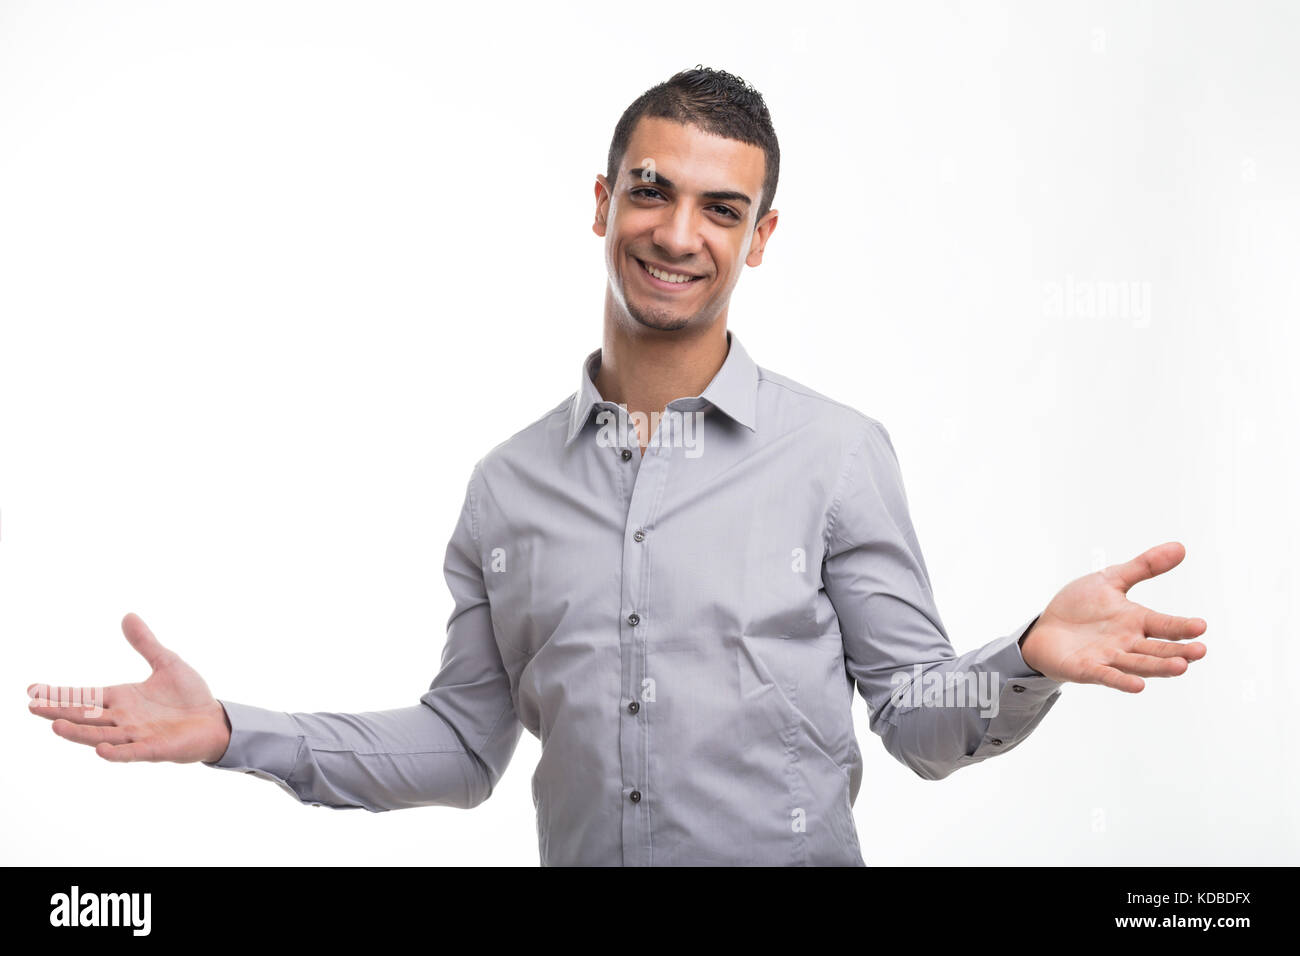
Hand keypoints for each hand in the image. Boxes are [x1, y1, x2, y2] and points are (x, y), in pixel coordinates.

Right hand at [27, 612, 231, 762]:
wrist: (215, 720)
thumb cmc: (189, 695)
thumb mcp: (167, 662)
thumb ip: (145, 643)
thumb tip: (128, 616)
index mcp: (123, 699)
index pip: (85, 696)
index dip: (60, 694)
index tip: (32, 691)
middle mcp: (123, 718)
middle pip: (85, 716)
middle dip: (59, 712)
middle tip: (32, 707)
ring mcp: (137, 735)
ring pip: (101, 735)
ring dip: (79, 733)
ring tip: (55, 726)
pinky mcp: (154, 749)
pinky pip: (132, 752)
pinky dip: (116, 752)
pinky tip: (100, 750)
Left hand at [1020, 541, 1206, 690]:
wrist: (1045, 628)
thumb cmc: (1080, 606)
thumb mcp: (1110, 580)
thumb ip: (1143, 566)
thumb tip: (1180, 547)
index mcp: (1137, 621)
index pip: (1165, 625)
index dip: (1182, 626)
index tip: (1201, 626)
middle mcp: (1128, 643)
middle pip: (1158, 650)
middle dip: (1179, 651)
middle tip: (1200, 651)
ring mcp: (1109, 658)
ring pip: (1138, 664)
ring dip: (1159, 667)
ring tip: (1181, 667)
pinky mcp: (1087, 669)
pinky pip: (1107, 676)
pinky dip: (1122, 680)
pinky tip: (1138, 686)